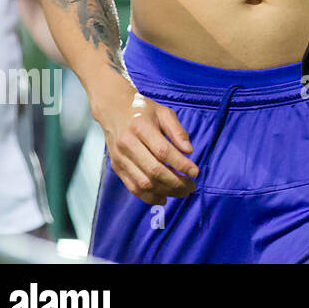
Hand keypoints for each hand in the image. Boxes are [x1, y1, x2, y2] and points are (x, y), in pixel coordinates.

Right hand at [93, 80, 198, 204]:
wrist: (113, 109)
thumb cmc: (143, 110)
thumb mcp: (163, 112)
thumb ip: (177, 131)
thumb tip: (189, 151)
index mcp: (140, 126)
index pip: (163, 151)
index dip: (181, 164)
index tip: (195, 172)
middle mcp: (127, 144)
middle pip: (153, 170)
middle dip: (176, 182)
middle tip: (191, 186)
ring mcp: (119, 157)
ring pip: (143, 182)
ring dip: (165, 191)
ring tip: (182, 192)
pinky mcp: (116, 167)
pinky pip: (132, 187)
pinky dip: (149, 196)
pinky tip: (164, 198)